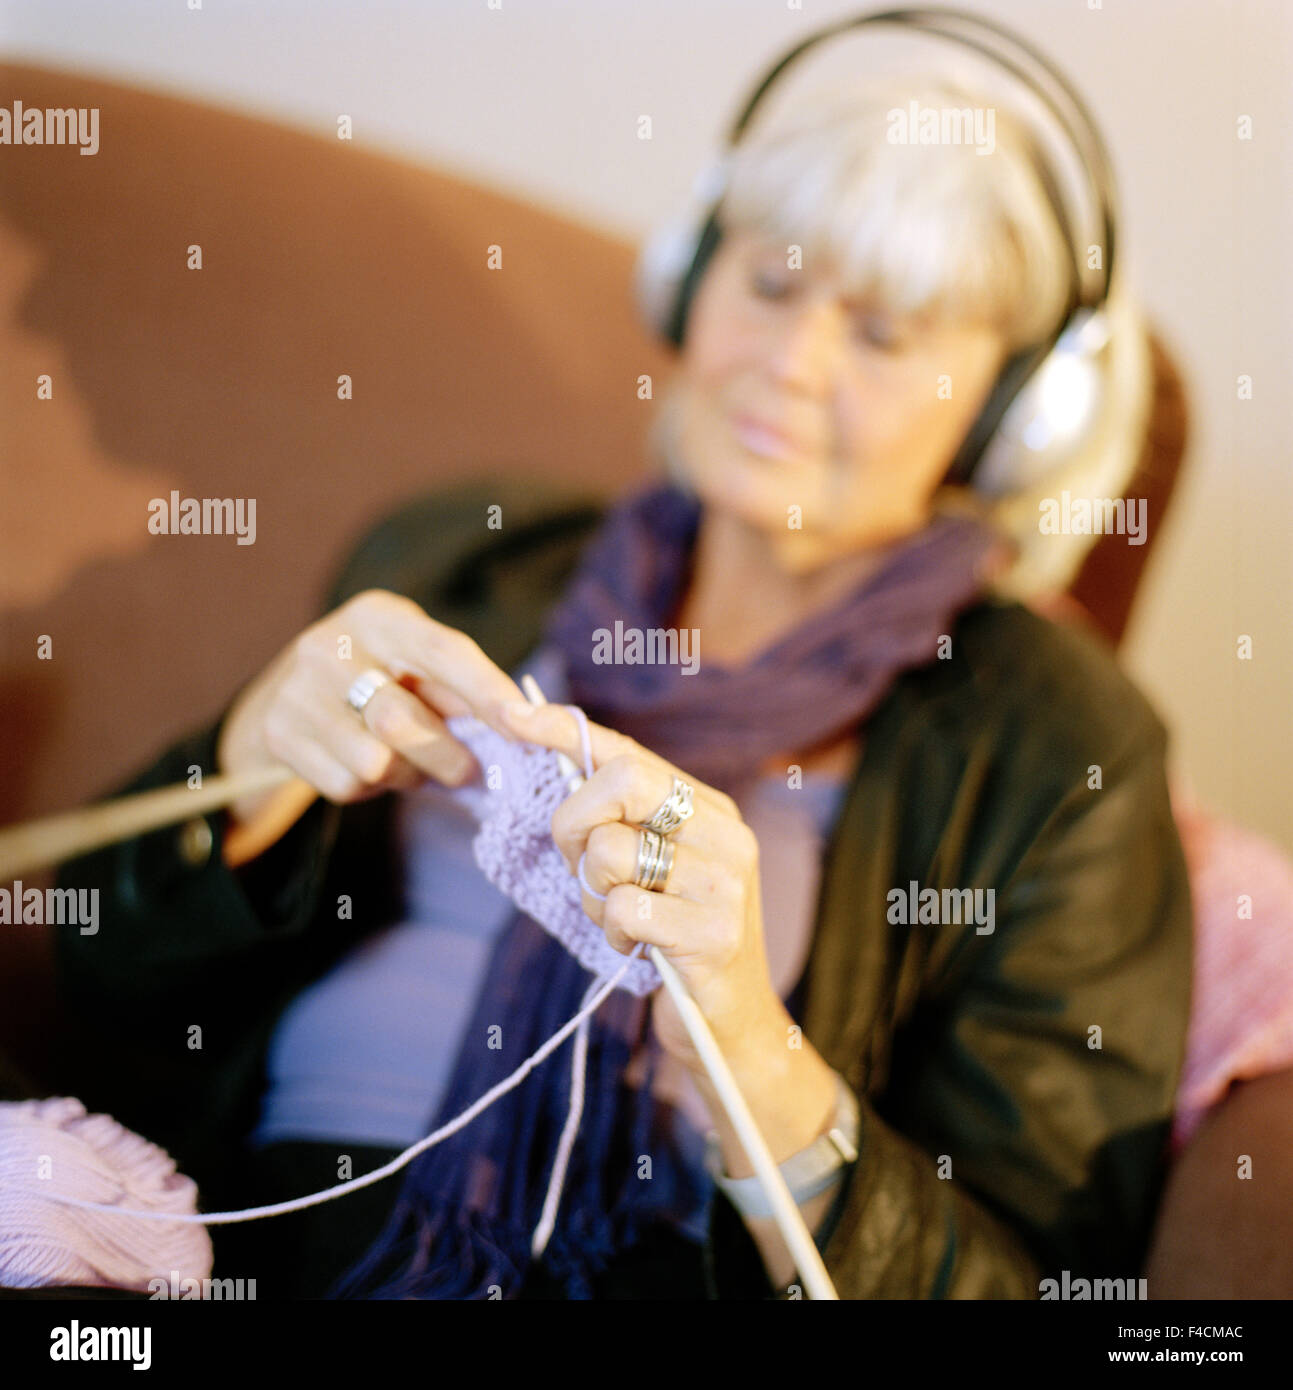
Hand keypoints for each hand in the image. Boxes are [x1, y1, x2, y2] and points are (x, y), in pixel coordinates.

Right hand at [217, 590, 525, 842]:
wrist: (287, 691)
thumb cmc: (381, 673)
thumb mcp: (416, 660)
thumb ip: (459, 686)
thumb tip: (523, 725)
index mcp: (380, 617)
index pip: (442, 652)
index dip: (487, 691)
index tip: (525, 725)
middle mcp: (330, 646)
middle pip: (402, 721)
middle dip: (447, 756)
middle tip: (470, 770)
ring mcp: (297, 692)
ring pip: (375, 762)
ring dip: (408, 775)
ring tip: (410, 761)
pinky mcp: (279, 735)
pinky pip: (347, 786)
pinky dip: (371, 788)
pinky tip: (368, 764)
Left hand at [497, 699, 788, 1071]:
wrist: (732, 1025)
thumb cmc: (675, 939)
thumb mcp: (652, 868)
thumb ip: (620, 821)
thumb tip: (551, 762)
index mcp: (710, 809)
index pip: (628, 750)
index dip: (564, 728)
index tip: (512, 714)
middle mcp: (725, 834)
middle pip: (619, 782)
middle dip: (573, 822)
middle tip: (581, 866)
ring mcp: (723, 883)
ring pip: (610, 852)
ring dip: (593, 895)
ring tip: (620, 918)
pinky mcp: (712, 934)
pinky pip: (622, 909)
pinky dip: (612, 932)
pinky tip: (634, 947)